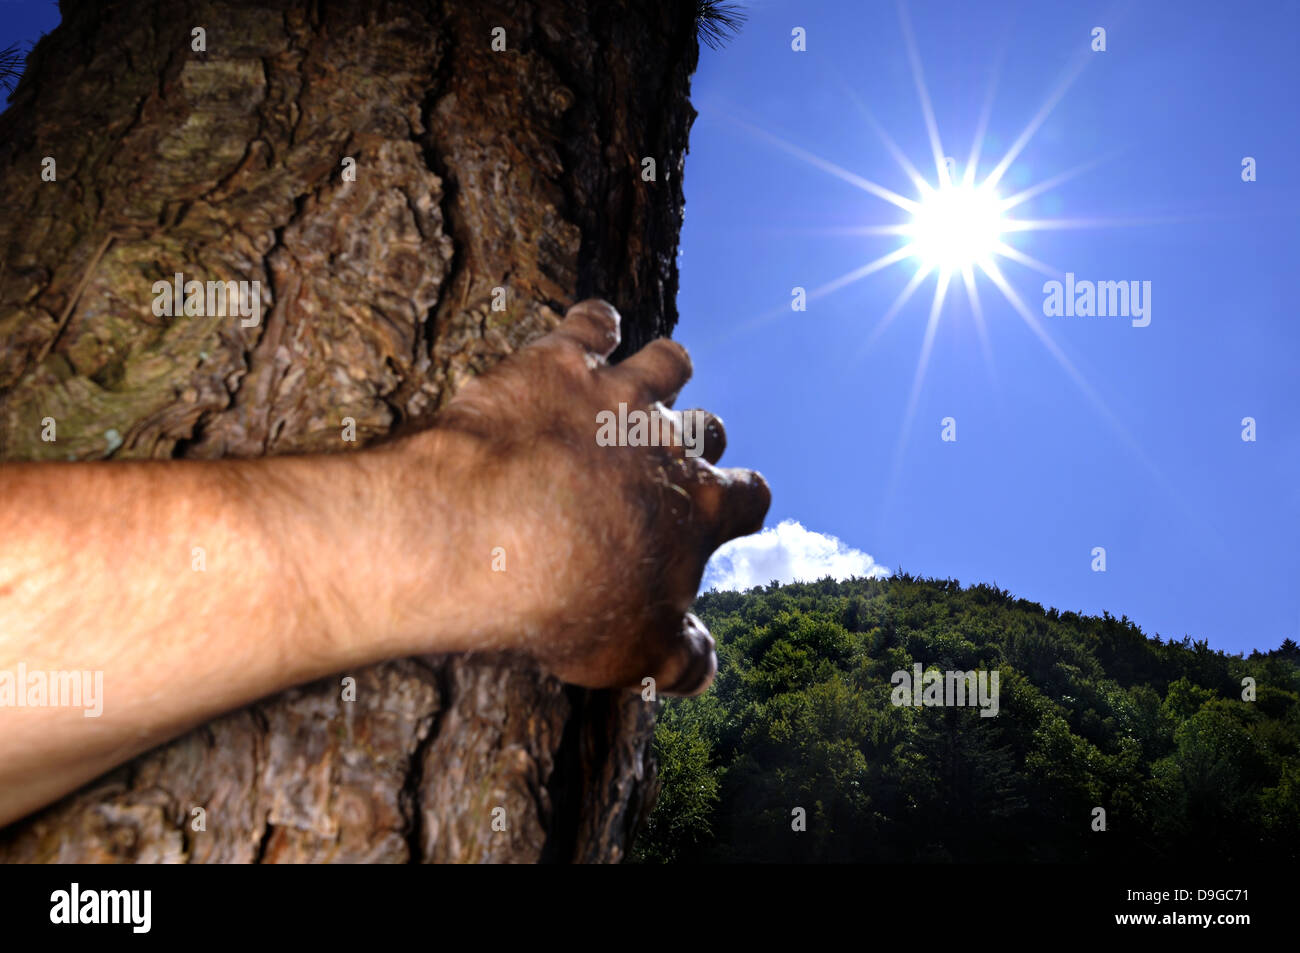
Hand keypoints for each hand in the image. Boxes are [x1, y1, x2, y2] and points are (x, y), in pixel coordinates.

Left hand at [390, 300, 769, 694]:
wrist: (486, 533)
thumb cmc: (565, 599)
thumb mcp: (634, 653)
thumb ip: (680, 659)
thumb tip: (704, 669)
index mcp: (697, 511)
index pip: (747, 497)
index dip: (740, 501)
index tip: (727, 507)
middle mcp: (668, 443)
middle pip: (707, 428)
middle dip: (698, 439)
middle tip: (670, 454)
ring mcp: (616, 396)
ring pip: (667, 362)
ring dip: (668, 367)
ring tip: (657, 374)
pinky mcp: (559, 363)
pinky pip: (594, 322)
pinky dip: (599, 321)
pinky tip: (595, 324)